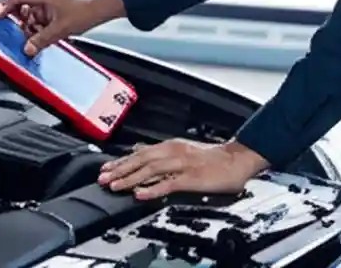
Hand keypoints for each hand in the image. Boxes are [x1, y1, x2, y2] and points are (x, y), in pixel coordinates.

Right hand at [2, 0, 121, 56]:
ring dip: (32, 26)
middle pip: (23, 7)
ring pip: (33, 13)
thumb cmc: (85, 12)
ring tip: (37, 37)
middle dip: (21, 22)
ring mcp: (51, 0)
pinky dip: (41, 26)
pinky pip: (42, 16)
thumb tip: (28, 48)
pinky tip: (47, 35)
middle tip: (22, 34)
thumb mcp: (59, 30)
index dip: (5, 8)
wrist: (101, 10)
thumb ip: (41, 40)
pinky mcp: (56, 7)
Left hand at [98, 138, 268, 200]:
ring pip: (151, 170)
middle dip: (120, 169)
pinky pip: (168, 183)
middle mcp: (174, 152)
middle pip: (141, 159)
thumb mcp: (184, 150)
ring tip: (115, 186)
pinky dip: (152, 189)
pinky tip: (140, 195)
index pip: (141, 152)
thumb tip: (141, 153)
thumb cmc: (213, 158)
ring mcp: (182, 164)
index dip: (122, 161)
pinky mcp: (192, 178)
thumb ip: (163, 153)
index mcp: (172, 146)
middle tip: (103, 178)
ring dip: (131, 178)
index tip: (106, 168)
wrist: (237, 159)